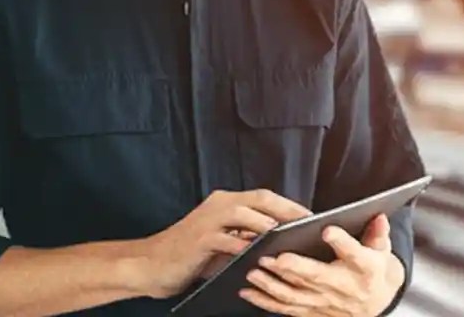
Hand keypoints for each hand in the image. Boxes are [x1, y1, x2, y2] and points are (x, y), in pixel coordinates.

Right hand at [135, 189, 311, 299]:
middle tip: (309, 223)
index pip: (264, 198)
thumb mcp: (223, 244)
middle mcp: (218, 204)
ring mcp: (207, 220)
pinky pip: (225, 239)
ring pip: (244, 213)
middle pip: (260, 199)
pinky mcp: (198, 239)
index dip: (289, 205)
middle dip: (287, 209)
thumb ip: (246, 239)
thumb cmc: (189, 256)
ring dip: (267, 223)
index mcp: (225, 203)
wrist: (150, 264)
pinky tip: (256, 255)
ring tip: (288, 235)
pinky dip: (242, 245)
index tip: (312, 217)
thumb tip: (280, 243)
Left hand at [240, 214, 404, 316]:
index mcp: (364, 268)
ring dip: (273, 284)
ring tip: (255, 271)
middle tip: (274, 256)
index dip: (342, 242)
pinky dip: (265, 301)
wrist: (376, 304)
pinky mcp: (312, 310)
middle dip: (294, 267)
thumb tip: (379, 216)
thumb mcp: (382, 250)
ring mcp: (325, 301)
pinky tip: (248, 291)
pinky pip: (286, 308)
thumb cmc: (374, 271)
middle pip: (317, 276)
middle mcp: (343, 287)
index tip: (328, 230)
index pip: (354, 253)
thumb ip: (377, 233)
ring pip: (296, 294)